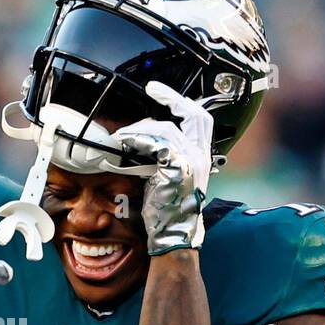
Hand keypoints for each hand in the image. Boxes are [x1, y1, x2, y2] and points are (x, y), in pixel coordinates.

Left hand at [111, 81, 213, 254]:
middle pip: (194, 115)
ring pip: (166, 129)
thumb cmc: (168, 210)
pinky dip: (139, 140)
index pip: (200, 119)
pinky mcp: (176, 169)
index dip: (183, 103)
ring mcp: (191, 162)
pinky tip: (126, 143)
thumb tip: (144, 140)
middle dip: (171, 98)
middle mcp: (201, 156)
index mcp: (202, 156)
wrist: (173, 234)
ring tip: (123, 135)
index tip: (162, 93)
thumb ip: (165, 156)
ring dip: (141, 128)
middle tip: (152, 89)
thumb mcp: (171, 177)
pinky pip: (157, 144)